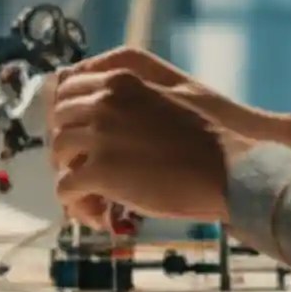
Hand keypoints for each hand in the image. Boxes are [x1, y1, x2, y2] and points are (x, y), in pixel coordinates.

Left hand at [49, 69, 258, 224]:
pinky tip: (96, 213)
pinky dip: (76, 203)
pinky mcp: (100, 171)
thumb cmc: (214, 132)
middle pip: (59, 119)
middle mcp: (103, 100)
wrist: (232, 169)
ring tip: (92, 194)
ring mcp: (99, 135)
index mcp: (120, 78)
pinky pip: (66, 187)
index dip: (70, 113)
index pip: (69, 87)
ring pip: (58, 152)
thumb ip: (137, 85)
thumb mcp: (176, 87)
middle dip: (68, 142)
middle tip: (84, 165)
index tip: (79, 131)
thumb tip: (106, 94)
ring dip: (71, 173)